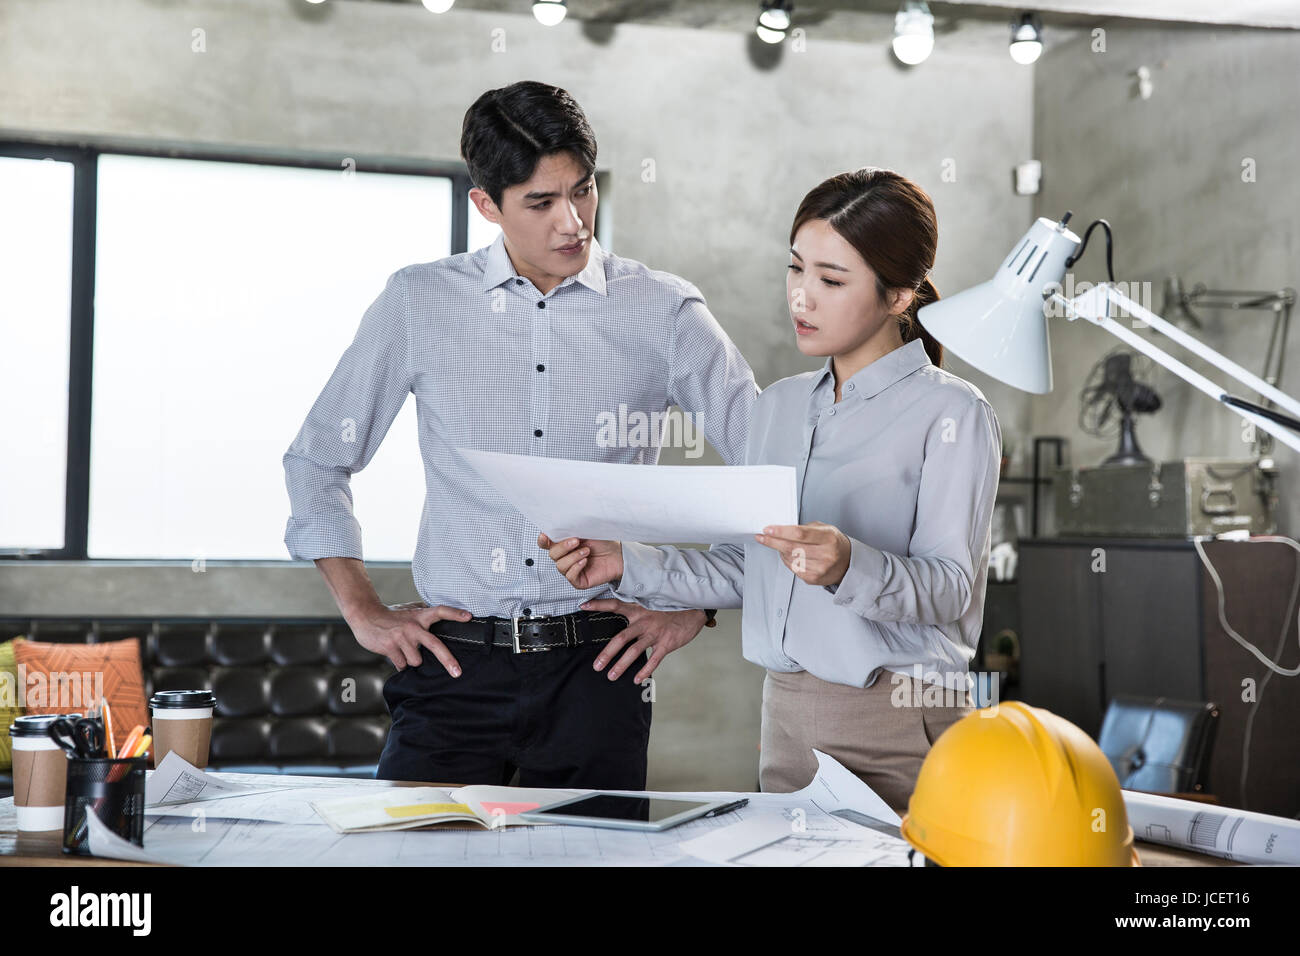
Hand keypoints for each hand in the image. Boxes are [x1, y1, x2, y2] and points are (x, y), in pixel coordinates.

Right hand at [348, 601, 473, 675]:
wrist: (365, 615)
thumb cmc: (390, 615)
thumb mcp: (408, 609)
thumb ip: (423, 612)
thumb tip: (441, 615)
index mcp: (419, 616)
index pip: (440, 611)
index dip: (454, 614)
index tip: (468, 617)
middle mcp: (413, 626)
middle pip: (435, 645)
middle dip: (447, 660)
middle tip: (457, 672)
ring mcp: (401, 637)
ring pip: (416, 661)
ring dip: (411, 660)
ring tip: (403, 650)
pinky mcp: (390, 647)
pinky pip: (402, 665)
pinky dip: (399, 663)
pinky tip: (394, 653)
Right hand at [537, 532, 623, 588]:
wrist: (618, 554)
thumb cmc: (603, 543)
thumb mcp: (585, 532)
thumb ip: (570, 530)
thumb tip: (557, 526)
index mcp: (564, 545)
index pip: (546, 544)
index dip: (543, 541)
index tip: (545, 536)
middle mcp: (565, 558)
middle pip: (552, 555)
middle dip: (563, 547)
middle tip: (577, 541)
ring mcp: (571, 570)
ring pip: (560, 566)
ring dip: (573, 557)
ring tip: (586, 551)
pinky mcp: (578, 581)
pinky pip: (570, 576)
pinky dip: (576, 567)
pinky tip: (585, 561)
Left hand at [579, 598, 706, 683]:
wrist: (695, 607)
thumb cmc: (671, 605)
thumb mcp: (652, 601)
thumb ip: (637, 607)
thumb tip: (622, 608)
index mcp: (638, 608)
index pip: (614, 604)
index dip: (598, 605)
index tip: (582, 606)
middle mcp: (644, 620)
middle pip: (620, 638)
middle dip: (607, 653)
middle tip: (596, 666)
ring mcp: (655, 632)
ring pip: (634, 651)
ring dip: (621, 665)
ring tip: (611, 676)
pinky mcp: (666, 642)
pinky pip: (653, 659)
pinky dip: (645, 671)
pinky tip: (636, 679)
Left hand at [754, 521, 851, 586]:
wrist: (847, 563)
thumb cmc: (833, 543)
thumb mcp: (824, 529)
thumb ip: (805, 528)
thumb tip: (781, 529)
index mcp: (828, 538)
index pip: (800, 534)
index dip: (781, 532)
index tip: (768, 529)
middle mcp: (825, 554)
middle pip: (792, 548)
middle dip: (773, 542)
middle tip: (762, 537)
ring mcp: (820, 569)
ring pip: (790, 559)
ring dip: (780, 551)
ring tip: (781, 545)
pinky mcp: (813, 579)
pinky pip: (792, 568)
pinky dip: (787, 561)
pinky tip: (790, 555)